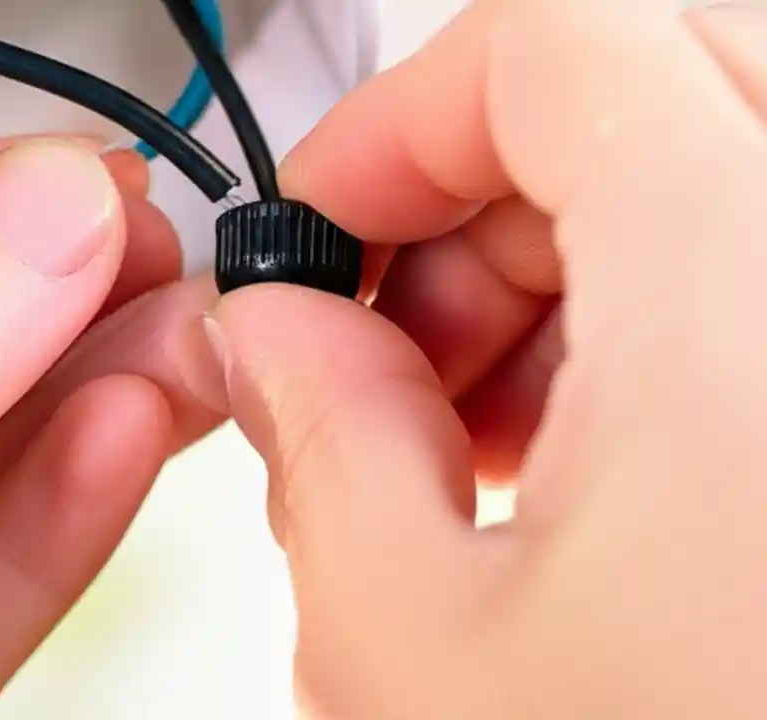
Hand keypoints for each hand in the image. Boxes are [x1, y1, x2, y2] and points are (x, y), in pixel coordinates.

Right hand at [203, 1, 766, 716]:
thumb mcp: (412, 648)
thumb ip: (314, 438)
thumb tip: (277, 334)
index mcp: (748, 304)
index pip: (554, 42)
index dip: (401, 117)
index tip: (326, 230)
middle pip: (650, 78)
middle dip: (484, 190)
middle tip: (410, 342)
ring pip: (724, 163)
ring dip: (575, 262)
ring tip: (496, 435)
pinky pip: (765, 276)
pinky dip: (666, 325)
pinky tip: (602, 474)